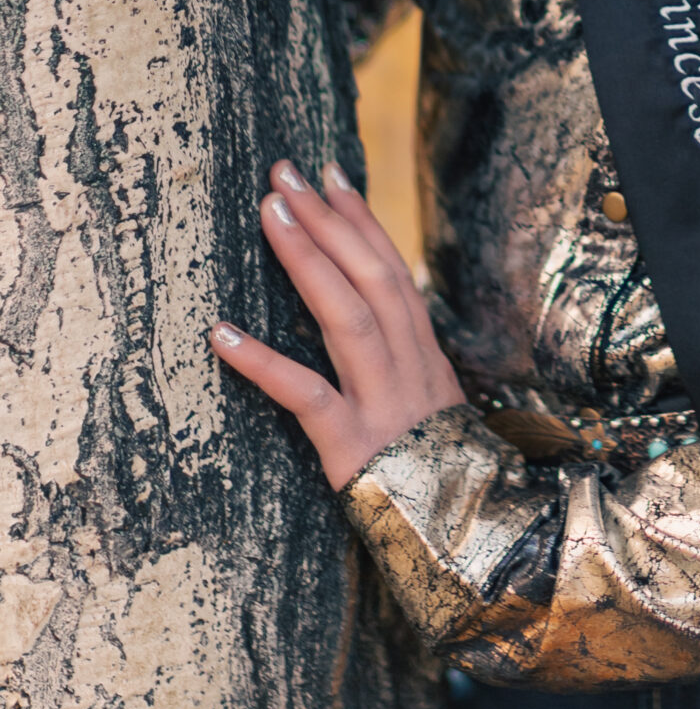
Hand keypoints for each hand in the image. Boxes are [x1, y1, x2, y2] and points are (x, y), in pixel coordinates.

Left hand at [211, 160, 463, 489]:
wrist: (468, 535)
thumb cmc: (436, 471)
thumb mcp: (430, 405)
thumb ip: (404, 358)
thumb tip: (375, 307)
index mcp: (424, 354)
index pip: (392, 269)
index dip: (361, 219)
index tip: (330, 173)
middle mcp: (410, 367)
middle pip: (371, 278)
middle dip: (328, 220)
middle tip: (284, 173)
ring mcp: (384, 403)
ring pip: (348, 318)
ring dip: (308, 261)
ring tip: (269, 215)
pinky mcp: (352, 446)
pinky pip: (306, 396)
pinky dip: (264, 363)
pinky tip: (222, 333)